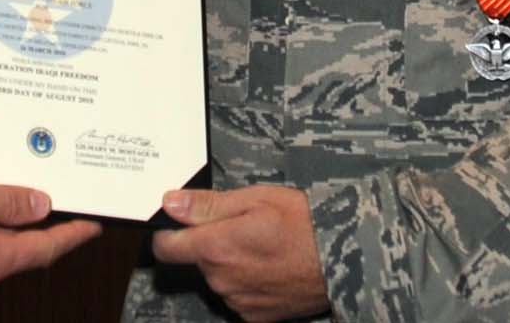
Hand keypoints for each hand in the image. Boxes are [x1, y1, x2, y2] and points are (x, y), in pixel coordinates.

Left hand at [150, 185, 327, 322]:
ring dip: (229, 264)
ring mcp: (238, 300)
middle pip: (196, 261)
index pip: (166, 247)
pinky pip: (238, 296)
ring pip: (218, 278)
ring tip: (261, 247)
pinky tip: (268, 268)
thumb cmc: (302, 223)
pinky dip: (247, 283)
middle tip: (241, 227)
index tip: (181, 225)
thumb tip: (171, 203)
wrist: (344, 257)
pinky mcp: (255, 316)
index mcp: (215, 247)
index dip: (169, 234)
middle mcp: (221, 279)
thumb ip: (207, 205)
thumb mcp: (254, 199)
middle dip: (210, 244)